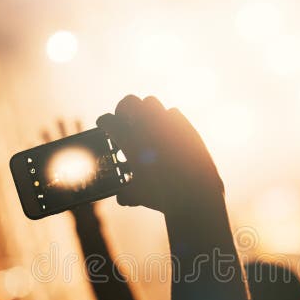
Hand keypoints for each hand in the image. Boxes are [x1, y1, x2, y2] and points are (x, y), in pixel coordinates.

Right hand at [97, 96, 223, 214]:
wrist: (196, 192)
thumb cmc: (164, 195)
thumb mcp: (139, 196)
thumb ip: (126, 194)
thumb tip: (121, 197)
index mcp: (130, 140)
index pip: (109, 121)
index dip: (104, 122)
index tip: (104, 123)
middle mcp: (147, 126)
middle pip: (128, 103)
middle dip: (122, 109)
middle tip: (123, 119)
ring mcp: (167, 123)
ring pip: (150, 102)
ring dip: (144, 110)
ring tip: (144, 122)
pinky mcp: (185, 125)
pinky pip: (172, 113)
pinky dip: (166, 119)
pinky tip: (166, 132)